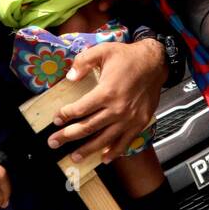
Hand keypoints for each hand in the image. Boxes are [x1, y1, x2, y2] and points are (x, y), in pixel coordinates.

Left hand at [48, 40, 167, 163]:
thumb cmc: (127, 57)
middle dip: (68, 136)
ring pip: (104, 139)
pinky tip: (104, 159)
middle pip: (88, 127)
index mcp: (106, 92)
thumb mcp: (103, 50)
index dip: (65, 115)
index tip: (56, 119)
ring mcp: (129, 119)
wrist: (155, 63)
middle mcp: (117, 109)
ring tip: (74, 157)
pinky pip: (125, 142)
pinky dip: (114, 152)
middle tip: (53, 142)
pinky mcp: (139, 123)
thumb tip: (69, 77)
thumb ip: (83, 62)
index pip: (80, 109)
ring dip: (87, 150)